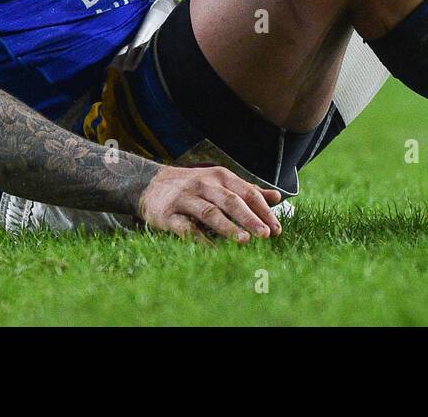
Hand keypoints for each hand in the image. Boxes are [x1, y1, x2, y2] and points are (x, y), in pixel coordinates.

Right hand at [138, 164, 283, 242]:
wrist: (150, 184)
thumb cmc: (194, 186)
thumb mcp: (221, 182)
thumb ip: (247, 190)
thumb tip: (277, 197)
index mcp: (221, 177)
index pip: (247, 192)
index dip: (263, 210)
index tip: (276, 228)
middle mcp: (204, 185)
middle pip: (231, 201)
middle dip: (250, 218)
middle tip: (266, 234)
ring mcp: (186, 199)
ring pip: (210, 213)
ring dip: (228, 227)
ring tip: (244, 240)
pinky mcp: (169, 215)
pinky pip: (186, 228)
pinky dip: (200, 240)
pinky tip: (213, 251)